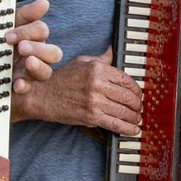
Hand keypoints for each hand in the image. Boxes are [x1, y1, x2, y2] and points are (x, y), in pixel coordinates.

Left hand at [6, 0, 63, 90]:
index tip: (9, 36)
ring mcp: (30, 73)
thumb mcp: (7, 23)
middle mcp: (37, 55)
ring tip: (28, 62)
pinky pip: (29, 89)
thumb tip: (45, 3)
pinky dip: (25, 86)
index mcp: (34, 37)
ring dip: (38, 67)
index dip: (29, 32)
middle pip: (54, 53)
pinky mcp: (20, 86)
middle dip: (39, 49)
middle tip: (21, 48)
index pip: (42, 31)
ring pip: (47, 72)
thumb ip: (26, 14)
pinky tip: (17, 84)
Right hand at [14, 48, 142, 135]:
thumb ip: (100, 59)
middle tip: (139, 108)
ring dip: (134, 117)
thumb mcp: (81, 62)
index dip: (136, 89)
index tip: (138, 94)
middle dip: (137, 104)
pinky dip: (127, 128)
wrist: (41, 94)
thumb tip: (112, 51)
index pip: (126, 80)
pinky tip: (133, 130)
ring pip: (124, 111)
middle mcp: (98, 84)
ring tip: (137, 119)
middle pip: (128, 96)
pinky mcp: (90, 116)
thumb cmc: (61, 78)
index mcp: (98, 69)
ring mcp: (94, 101)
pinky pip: (115, 123)